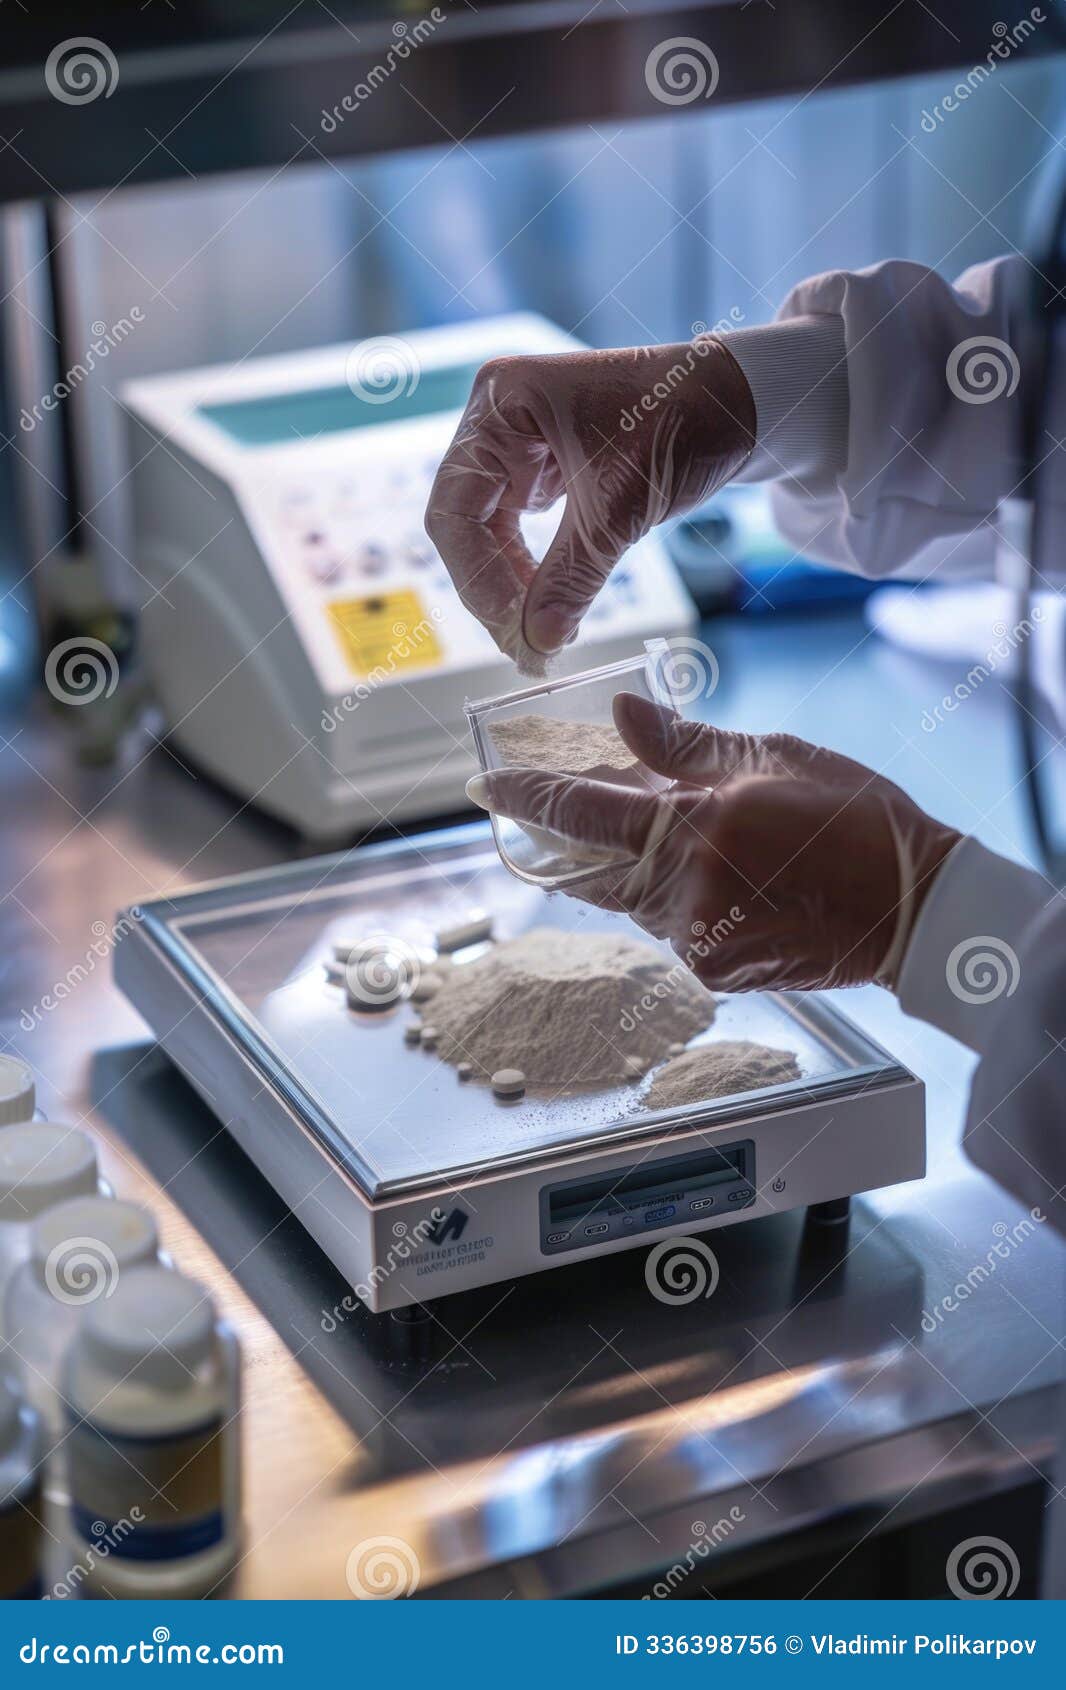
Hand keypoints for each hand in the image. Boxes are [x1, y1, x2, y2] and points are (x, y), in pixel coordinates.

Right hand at [425, 341, 755, 666]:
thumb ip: (569, 578)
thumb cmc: (688, 420)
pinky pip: (516, 526)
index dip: (479, 579)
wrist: (742, 400)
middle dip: (493, 587)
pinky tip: (548, 601)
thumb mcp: (621, 507)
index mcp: (501, 401)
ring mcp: (518, 438)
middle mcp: (498, 414)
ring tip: (539, 632)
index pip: (455, 508)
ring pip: (487, 530)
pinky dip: (530, 567)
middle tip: (526, 646)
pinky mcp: (542, 462)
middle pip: (464, 521)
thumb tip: (534, 644)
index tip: (513, 632)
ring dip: (510, 583)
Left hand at [467, 694, 961, 992]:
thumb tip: (622, 715)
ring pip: (626, 897)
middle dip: (564, 837)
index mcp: (697, 828)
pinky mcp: (711, 973)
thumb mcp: (778, 757)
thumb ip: (688, 745)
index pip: (580, 813)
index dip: (526, 798)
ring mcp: (695, 940)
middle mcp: (683, 892)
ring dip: (627, 862)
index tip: (484, 784)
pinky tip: (709, 871)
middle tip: (548, 806)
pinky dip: (667, 893)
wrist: (916, 911)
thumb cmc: (857, 822)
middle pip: (587, 867)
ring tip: (667, 828)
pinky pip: (664, 925)